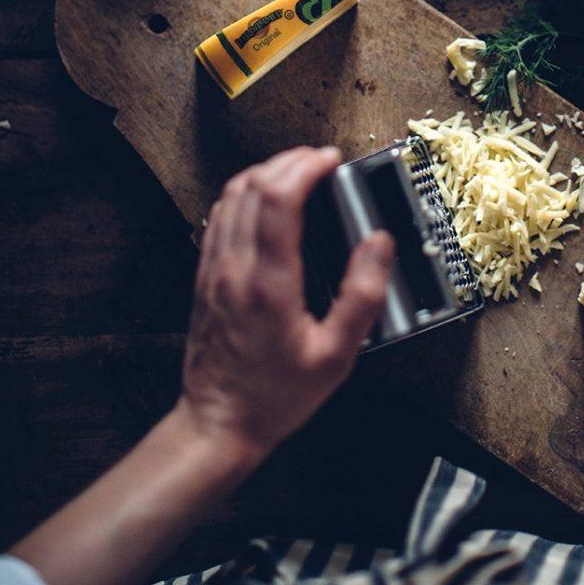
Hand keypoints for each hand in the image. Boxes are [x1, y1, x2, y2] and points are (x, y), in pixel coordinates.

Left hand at [179, 145, 393, 463]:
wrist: (218, 424)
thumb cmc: (275, 396)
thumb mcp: (335, 357)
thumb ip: (362, 297)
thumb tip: (379, 245)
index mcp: (267, 283)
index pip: (277, 199)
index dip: (305, 167)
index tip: (331, 160)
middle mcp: (234, 268)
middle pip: (252, 185)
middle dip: (290, 161)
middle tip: (321, 161)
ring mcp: (214, 270)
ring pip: (231, 195)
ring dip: (266, 172)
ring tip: (298, 172)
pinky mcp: (204, 276)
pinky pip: (220, 216)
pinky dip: (245, 194)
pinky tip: (265, 200)